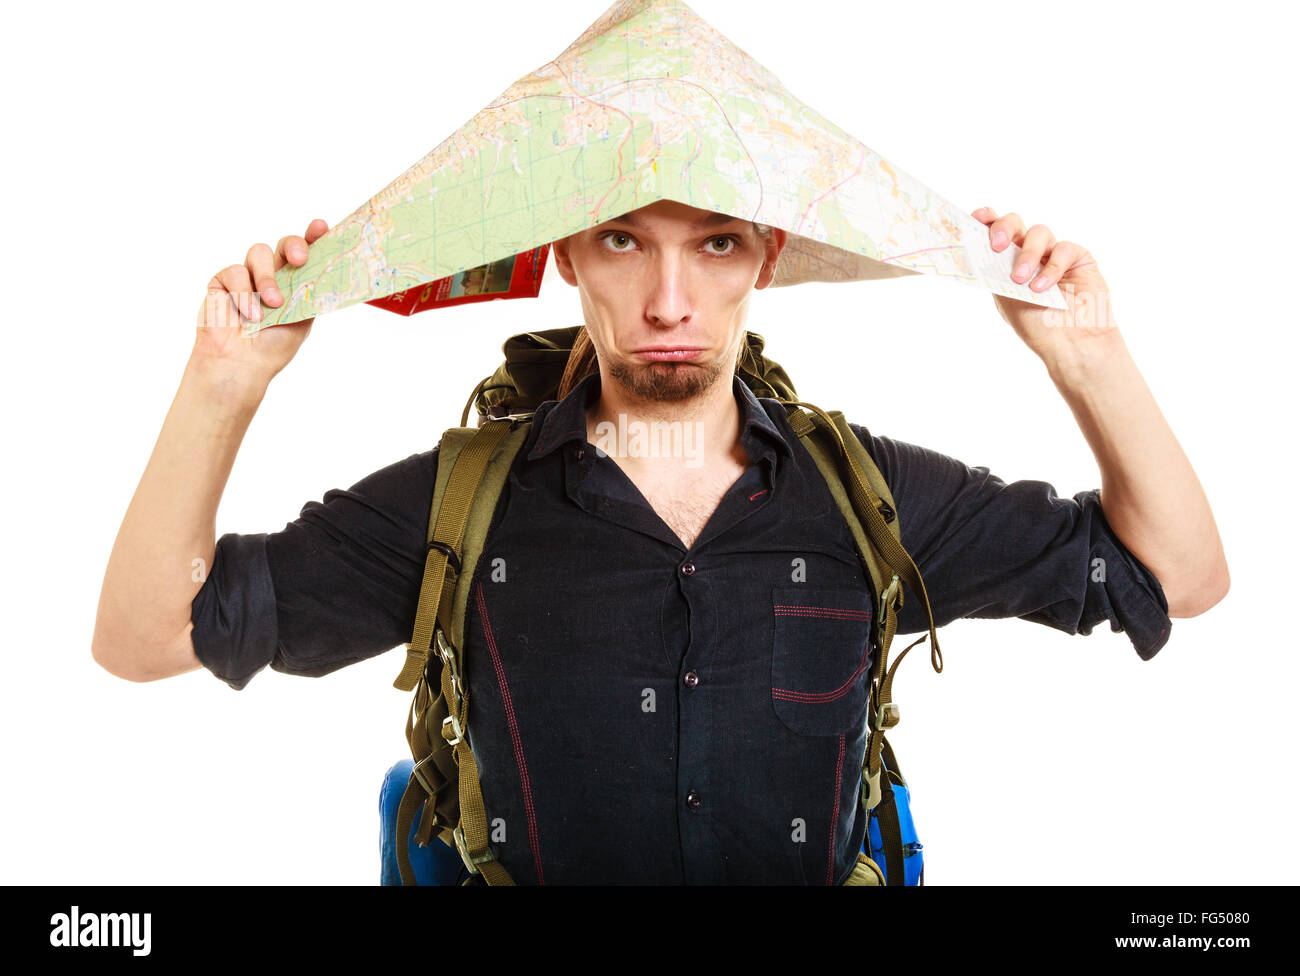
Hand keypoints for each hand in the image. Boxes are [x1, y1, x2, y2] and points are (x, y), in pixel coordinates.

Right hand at [192, 218, 328, 388]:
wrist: (240, 365)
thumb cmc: (271, 347)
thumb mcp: (301, 320)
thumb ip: (310, 294)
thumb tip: (328, 273)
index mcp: (293, 283)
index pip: (304, 254)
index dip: (313, 237)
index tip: (321, 226)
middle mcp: (271, 274)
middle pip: (283, 245)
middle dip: (293, 245)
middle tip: (299, 259)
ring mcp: (246, 276)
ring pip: (259, 252)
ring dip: (268, 278)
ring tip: (273, 304)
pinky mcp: (221, 281)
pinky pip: (234, 272)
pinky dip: (244, 293)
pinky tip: (250, 314)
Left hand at [972, 206, 1119, 370]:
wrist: (1070, 344)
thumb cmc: (1037, 325)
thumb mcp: (1006, 297)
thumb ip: (994, 272)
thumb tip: (974, 249)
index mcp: (1008, 261)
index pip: (995, 232)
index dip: (986, 220)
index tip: (975, 218)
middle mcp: (1031, 252)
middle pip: (1015, 223)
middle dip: (1003, 228)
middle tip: (996, 245)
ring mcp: (1054, 253)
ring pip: (1039, 232)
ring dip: (1027, 254)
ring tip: (1020, 279)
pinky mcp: (1078, 257)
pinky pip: (1063, 248)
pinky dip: (1051, 267)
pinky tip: (1043, 287)